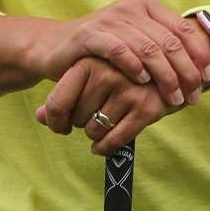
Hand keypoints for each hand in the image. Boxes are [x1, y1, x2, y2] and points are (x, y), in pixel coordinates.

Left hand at [35, 56, 178, 155]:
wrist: (170, 65)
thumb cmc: (121, 74)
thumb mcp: (91, 76)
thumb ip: (65, 94)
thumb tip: (39, 117)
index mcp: (89, 62)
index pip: (56, 103)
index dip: (54, 121)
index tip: (59, 128)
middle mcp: (108, 73)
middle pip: (75, 119)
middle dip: (81, 124)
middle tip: (93, 118)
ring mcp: (129, 90)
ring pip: (94, 131)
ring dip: (96, 135)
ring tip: (107, 123)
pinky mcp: (147, 107)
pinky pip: (115, 140)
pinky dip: (105, 148)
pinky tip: (103, 146)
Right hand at [39, 0, 209, 109]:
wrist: (55, 47)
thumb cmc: (103, 51)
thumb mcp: (138, 44)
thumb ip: (164, 49)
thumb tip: (204, 70)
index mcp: (148, 6)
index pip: (184, 29)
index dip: (200, 55)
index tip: (209, 79)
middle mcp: (131, 8)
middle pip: (170, 41)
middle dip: (187, 72)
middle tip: (194, 96)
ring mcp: (110, 19)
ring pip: (149, 48)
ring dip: (165, 77)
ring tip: (173, 98)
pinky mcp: (90, 34)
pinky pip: (119, 50)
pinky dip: (134, 66)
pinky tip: (143, 81)